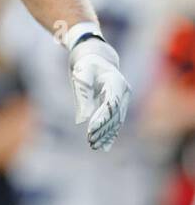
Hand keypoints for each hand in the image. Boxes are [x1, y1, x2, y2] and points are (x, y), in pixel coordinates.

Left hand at [68, 34, 130, 150]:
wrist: (95, 58)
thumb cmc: (86, 65)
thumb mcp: (81, 74)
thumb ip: (83, 94)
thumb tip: (84, 118)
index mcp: (116, 82)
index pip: (111, 104)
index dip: (102, 118)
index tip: (90, 130)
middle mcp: (123, 91)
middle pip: (115, 114)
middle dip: (103, 129)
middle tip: (91, 141)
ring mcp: (122, 99)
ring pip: (116, 120)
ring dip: (106, 134)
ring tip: (94, 145)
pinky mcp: (117, 105)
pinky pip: (115, 121)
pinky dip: (109, 133)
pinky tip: (104, 145)